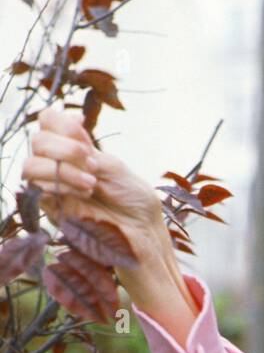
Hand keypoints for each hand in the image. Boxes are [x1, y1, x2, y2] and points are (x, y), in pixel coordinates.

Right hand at [20, 105, 171, 277]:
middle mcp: (60, 166)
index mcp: (74, 150)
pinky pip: (37, 189)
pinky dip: (61, 185)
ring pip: (31, 165)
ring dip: (62, 168)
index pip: (48, 122)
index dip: (61, 121)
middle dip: (65, 148)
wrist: (142, 231)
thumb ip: (85, 148)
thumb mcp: (112, 165)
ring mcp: (53, 187)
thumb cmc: (133, 199)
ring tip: (91, 183)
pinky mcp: (52, 209)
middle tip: (93, 165)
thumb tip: (70, 122)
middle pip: (38, 140)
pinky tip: (85, 193)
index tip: (84, 129)